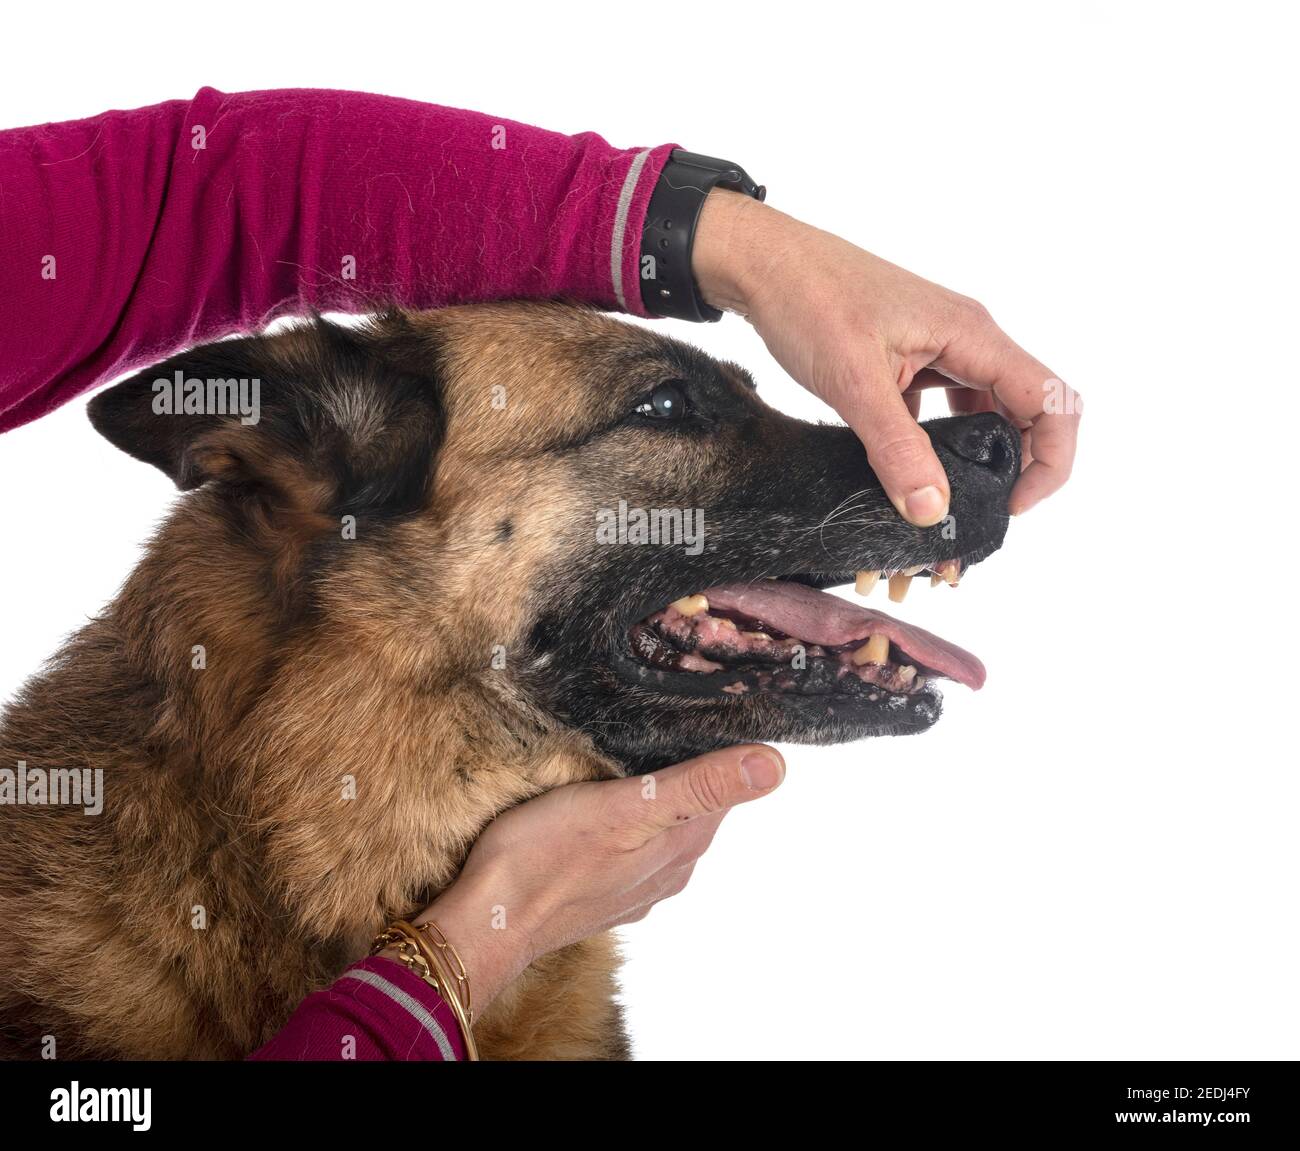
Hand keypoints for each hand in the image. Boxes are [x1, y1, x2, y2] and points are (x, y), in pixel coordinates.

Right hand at [392, 744, 784, 1010]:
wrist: (486, 925)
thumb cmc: (545, 858)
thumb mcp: (626, 806)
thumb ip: (699, 786)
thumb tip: (775, 766)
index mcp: (683, 842)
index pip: (728, 786)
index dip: (722, 746)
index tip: (710, 708)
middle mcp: (670, 869)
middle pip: (698, 806)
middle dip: (692, 767)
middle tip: (672, 718)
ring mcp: (637, 886)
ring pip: (665, 827)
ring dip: (660, 795)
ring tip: (638, 754)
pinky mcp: (604, 893)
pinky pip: (633, 849)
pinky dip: (631, 823)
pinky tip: (609, 808)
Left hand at [692, 190, 1080, 522]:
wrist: (764, 263)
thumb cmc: (808, 300)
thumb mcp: (854, 383)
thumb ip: (897, 449)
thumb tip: (932, 511)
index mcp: (972, 334)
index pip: (1052, 399)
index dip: (1050, 459)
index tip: (1014, 504)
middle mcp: (968, 337)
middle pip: (1028, 406)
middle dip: (1019, 463)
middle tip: (983, 509)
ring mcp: (941, 346)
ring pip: (987, 407)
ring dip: (979, 454)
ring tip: (948, 496)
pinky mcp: (913, 356)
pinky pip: (947, 403)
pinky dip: (940, 439)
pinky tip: (909, 465)